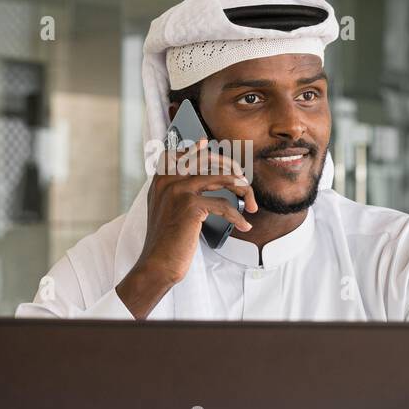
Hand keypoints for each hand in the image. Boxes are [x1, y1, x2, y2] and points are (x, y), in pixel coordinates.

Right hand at [116, 139, 257, 317]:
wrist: (157, 263)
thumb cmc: (165, 241)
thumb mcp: (165, 209)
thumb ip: (175, 191)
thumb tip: (199, 178)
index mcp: (160, 180)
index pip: (181, 155)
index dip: (196, 149)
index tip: (208, 145)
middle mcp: (168, 180)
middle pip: (206, 161)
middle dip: (229, 167)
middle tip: (242, 180)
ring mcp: (179, 190)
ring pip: (221, 178)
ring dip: (242, 189)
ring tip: (250, 201)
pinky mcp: (191, 205)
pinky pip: (224, 205)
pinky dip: (238, 217)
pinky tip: (244, 225)